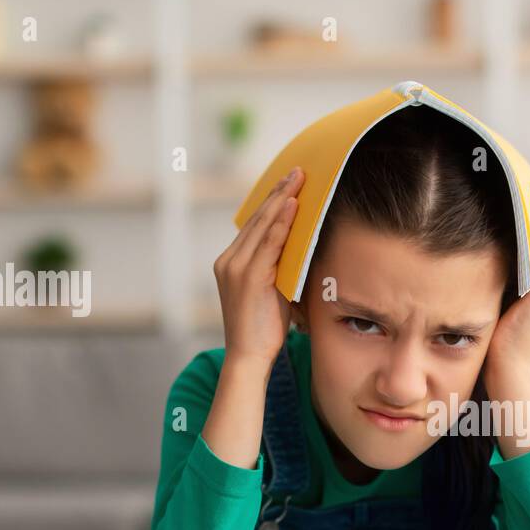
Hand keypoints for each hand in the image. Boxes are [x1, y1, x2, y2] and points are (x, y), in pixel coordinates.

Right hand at [213, 166, 305, 367]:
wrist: (249, 357)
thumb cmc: (264, 330)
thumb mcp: (271, 292)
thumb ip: (278, 269)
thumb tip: (299, 250)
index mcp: (231, 262)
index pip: (255, 225)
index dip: (272, 202)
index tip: (289, 184)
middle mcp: (229, 260)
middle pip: (258, 218)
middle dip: (278, 193)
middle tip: (298, 172)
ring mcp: (236, 267)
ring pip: (263, 226)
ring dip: (282, 200)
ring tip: (299, 181)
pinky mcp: (248, 277)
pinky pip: (269, 243)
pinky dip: (281, 223)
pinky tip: (294, 206)